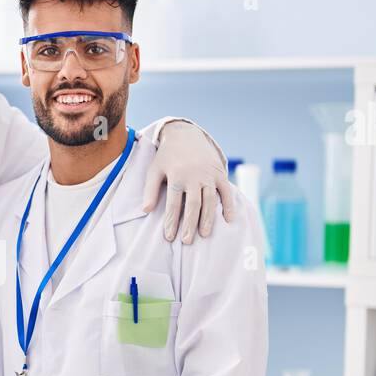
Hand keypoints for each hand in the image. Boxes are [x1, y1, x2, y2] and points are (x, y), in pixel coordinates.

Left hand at [143, 120, 234, 243]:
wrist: (186, 134)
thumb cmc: (167, 156)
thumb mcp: (154, 170)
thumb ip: (150, 190)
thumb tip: (146, 210)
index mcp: (176, 176)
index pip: (174, 204)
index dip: (172, 222)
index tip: (170, 237)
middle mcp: (194, 176)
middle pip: (193, 205)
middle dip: (190, 224)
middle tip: (187, 241)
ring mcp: (209, 174)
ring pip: (210, 200)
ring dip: (208, 218)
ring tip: (204, 234)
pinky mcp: (220, 172)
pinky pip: (226, 191)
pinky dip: (229, 205)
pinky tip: (228, 219)